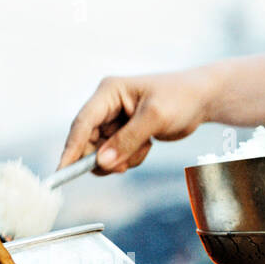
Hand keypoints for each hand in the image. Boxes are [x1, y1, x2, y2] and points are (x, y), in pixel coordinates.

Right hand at [59, 70, 210, 173]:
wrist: (202, 99)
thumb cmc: (180, 98)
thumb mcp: (153, 118)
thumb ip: (126, 141)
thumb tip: (102, 162)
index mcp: (108, 92)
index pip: (82, 123)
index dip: (71, 148)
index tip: (62, 170)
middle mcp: (107, 105)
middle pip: (88, 141)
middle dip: (104, 157)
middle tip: (121, 167)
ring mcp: (115, 120)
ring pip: (103, 152)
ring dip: (121, 158)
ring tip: (143, 148)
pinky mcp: (125, 132)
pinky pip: (117, 155)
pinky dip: (131, 157)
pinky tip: (147, 146)